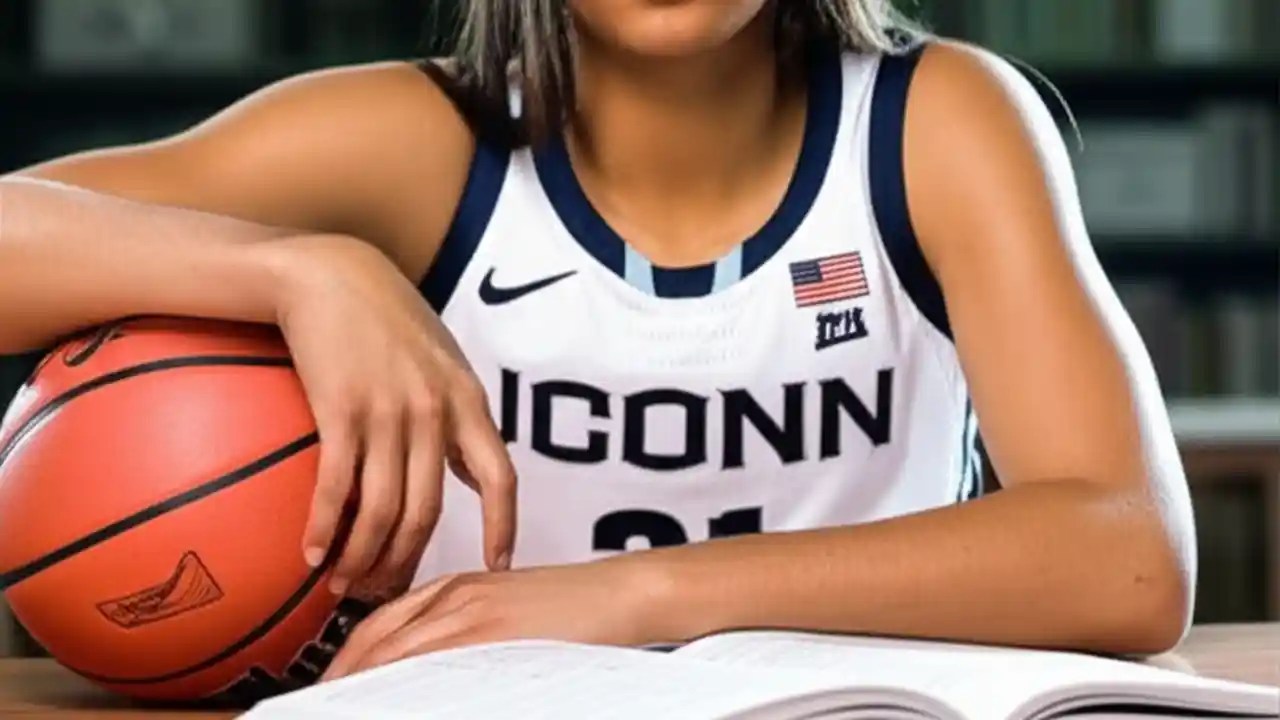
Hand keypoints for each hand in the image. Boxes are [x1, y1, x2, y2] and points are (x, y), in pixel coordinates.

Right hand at [260, 235, 516, 597]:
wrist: (331, 272)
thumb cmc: (386, 316)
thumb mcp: (441, 359)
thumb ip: (457, 412)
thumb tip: (468, 469)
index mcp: (467, 400)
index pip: (501, 477)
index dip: (503, 527)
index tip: (498, 565)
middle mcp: (434, 411)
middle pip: (429, 511)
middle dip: (408, 561)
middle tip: (386, 592)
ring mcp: (389, 412)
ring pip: (384, 509)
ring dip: (363, 557)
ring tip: (344, 586)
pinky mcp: (341, 409)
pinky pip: (337, 486)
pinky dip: (326, 528)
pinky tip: (312, 556)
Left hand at [321, 560, 661, 679]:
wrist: (618, 593)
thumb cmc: (571, 610)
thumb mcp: (506, 613)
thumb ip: (465, 633)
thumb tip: (429, 672)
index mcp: (452, 587)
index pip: (378, 624)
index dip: (345, 661)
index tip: (327, 689)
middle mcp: (452, 595)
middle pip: (374, 639)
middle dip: (340, 676)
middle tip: (317, 706)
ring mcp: (469, 613)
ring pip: (394, 652)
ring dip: (359, 684)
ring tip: (335, 709)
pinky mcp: (490, 633)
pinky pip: (430, 663)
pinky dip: (399, 685)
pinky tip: (384, 703)